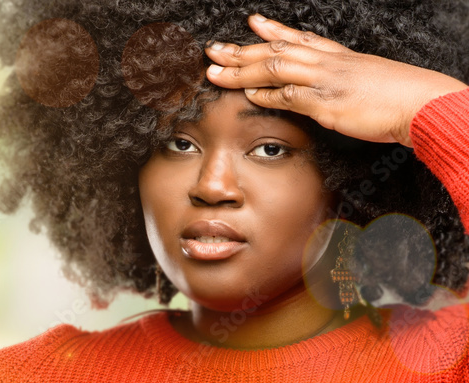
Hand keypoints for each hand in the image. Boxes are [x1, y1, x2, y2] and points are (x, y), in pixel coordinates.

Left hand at [204, 13, 468, 147]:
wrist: (424, 103)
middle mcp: (328, 63)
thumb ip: (342, 82)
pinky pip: (289, 95)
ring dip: (241, 70)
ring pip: (274, 67)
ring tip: (215, 72)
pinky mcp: (326, 102)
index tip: (252, 23)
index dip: (272, 30)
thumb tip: (326, 90)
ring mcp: (325, 80)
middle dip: (241, 51)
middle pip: (276, 50)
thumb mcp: (367, 81)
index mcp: (339, 57)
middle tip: (214, 50)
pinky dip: (266, 95)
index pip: (299, 38)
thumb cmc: (401, 98)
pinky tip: (247, 95)